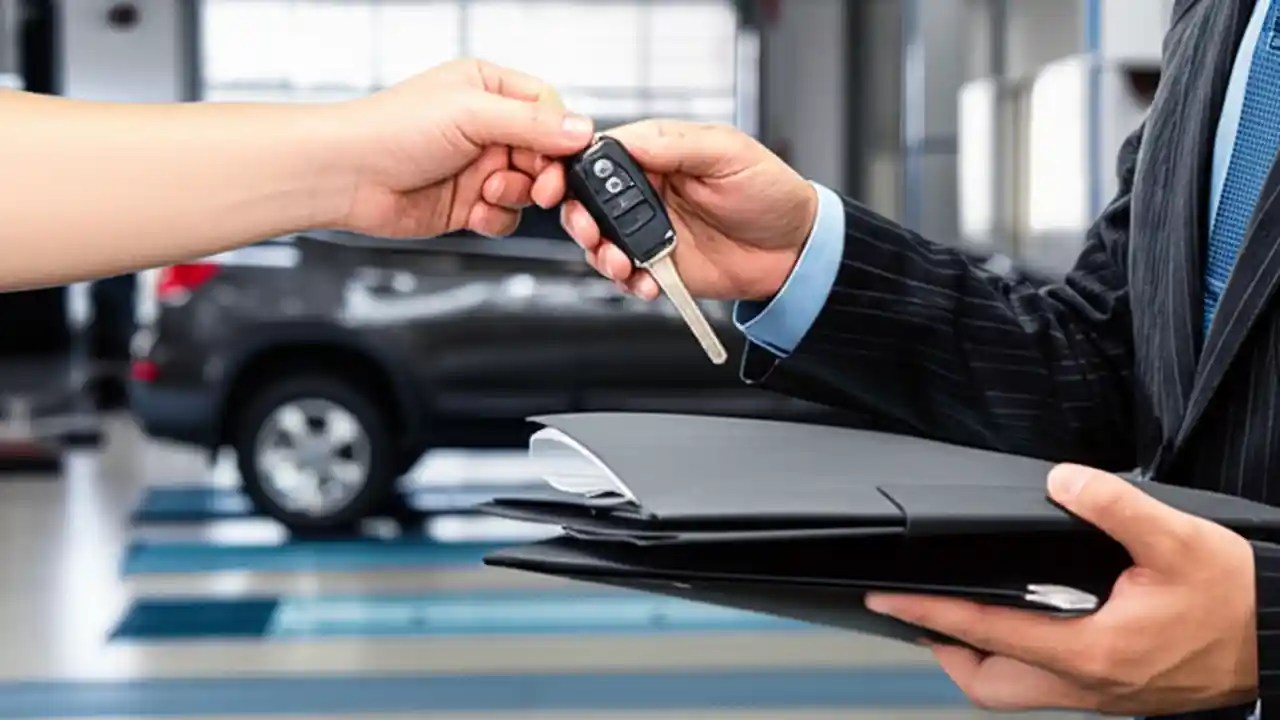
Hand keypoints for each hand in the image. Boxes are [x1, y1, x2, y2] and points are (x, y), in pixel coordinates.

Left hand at [328, 58, 593, 237]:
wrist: (347, 176)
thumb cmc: (390, 130)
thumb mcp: (471, 114)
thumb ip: (532, 123)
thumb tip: (581, 129)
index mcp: (488, 88)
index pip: (549, 109)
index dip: (559, 137)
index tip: (562, 157)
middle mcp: (486, 125)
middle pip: (545, 154)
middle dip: (543, 174)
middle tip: (538, 186)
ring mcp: (477, 166)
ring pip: (529, 188)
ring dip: (514, 196)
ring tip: (484, 191)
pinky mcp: (467, 202)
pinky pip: (506, 215)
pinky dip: (495, 217)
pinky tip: (473, 210)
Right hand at [544, 119, 817, 301]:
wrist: (796, 249)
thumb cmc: (771, 191)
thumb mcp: (728, 152)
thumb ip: (675, 143)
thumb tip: (626, 137)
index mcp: (659, 156)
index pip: (601, 155)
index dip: (573, 169)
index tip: (559, 184)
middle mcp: (649, 193)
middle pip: (589, 202)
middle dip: (580, 219)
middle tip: (590, 232)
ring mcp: (652, 231)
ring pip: (601, 242)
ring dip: (601, 255)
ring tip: (622, 263)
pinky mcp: (661, 265)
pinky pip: (628, 275)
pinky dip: (628, 282)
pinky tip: (644, 282)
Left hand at [864, 465, 1258, 715]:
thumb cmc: (1238, 599)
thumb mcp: (1178, 540)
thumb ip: (1114, 505)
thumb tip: (1061, 480)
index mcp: (1092, 650)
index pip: (988, 632)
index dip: (931, 613)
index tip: (887, 600)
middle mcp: (1088, 684)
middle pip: (988, 686)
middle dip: (945, 650)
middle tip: (919, 610)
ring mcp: (1101, 695)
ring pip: (1014, 692)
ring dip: (980, 658)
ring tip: (960, 615)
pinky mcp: (1116, 693)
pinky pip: (1044, 687)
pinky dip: (1015, 660)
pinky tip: (1019, 624)